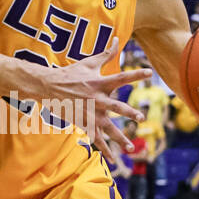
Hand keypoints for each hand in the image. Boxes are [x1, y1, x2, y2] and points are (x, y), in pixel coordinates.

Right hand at [45, 38, 150, 157]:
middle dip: (128, 112)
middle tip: (140, 118)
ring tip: (131, 148)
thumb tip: (118, 38)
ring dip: (120, 139)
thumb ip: (106, 54)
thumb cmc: (70, 73)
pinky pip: (96, 139)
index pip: (121, 77)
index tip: (149, 72)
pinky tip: (114, 159)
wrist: (48, 87)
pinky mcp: (84, 123)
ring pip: (108, 129)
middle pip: (115, 107)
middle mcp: (97, 99)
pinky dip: (104, 150)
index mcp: (99, 83)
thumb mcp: (88, 63)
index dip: (136, 74)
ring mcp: (90, 113)